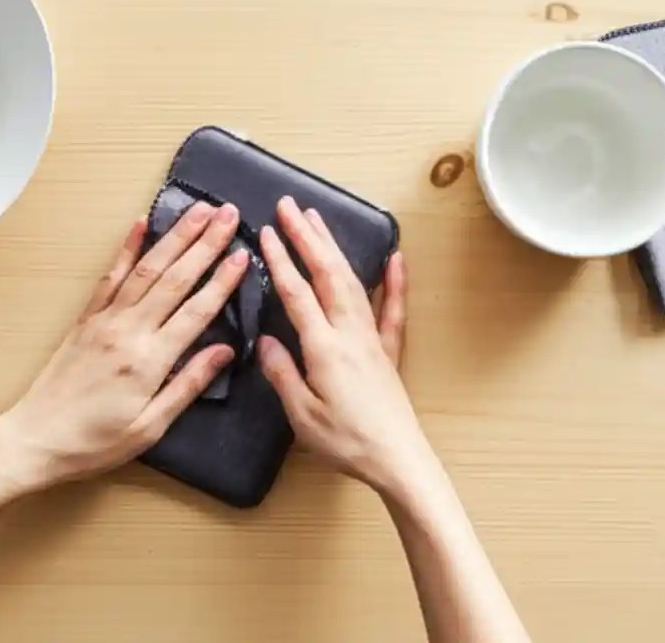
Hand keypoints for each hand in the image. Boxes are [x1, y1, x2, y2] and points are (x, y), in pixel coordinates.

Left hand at [0, 202, 247, 493]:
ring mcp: (105, 320)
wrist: (35, 439)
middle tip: (228, 214)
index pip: (196, 311)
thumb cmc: (95, 442)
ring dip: (174, 236)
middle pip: (175, 279)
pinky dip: (127, 248)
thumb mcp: (150, 427)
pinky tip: (140, 224)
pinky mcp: (86, 319)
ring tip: (198, 210)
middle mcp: (128, 331)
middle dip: (204, 243)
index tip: (243, 253)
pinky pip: (111, 276)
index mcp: (150, 361)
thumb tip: (224, 352)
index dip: (222, 281)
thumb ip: (188, 385)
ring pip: (147, 269)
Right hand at [257, 196, 434, 494]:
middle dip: (306, 237)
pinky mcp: (388, 352)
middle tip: (289, 206)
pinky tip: (395, 258)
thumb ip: (282, 374)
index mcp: (324, 348)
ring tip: (317, 220)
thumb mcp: (302, 415)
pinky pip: (392, 309)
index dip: (281, 260)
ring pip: (352, 281)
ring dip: (334, 247)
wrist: (398, 459)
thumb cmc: (348, 442)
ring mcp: (372, 339)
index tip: (267, 231)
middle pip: (326, 274)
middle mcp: (350, 334)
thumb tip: (267, 341)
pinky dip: (393, 281)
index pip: (297, 293)